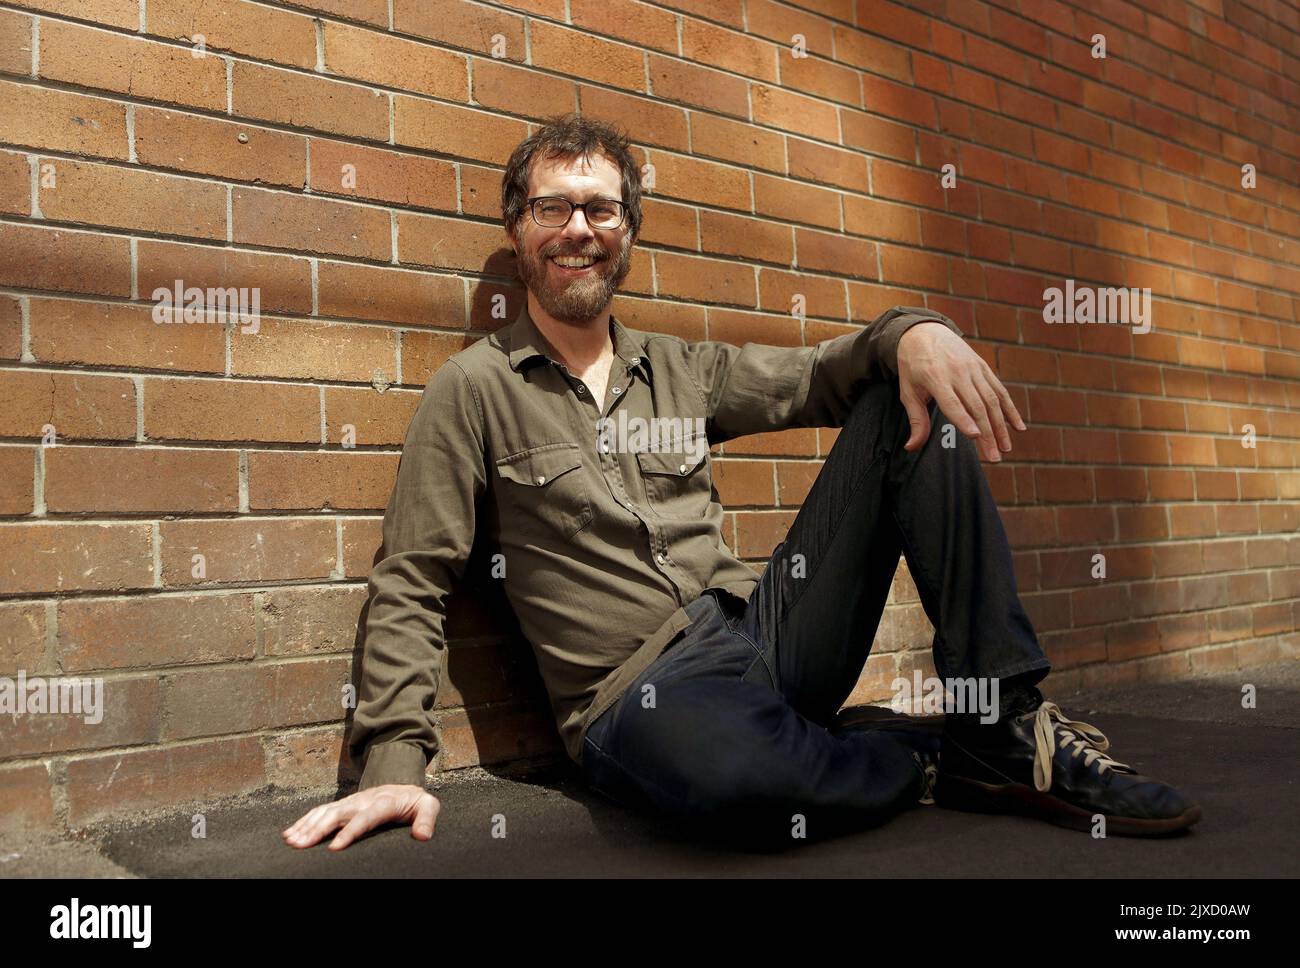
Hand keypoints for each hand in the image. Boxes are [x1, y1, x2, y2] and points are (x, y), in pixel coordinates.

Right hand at [281, 784, 439, 850]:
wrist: (405, 786)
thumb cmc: (415, 801)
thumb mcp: (429, 806)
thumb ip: (427, 820)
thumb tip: (422, 836)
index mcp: (384, 802)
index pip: (365, 818)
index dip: (350, 832)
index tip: (335, 848)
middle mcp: (363, 800)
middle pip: (338, 814)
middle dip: (318, 829)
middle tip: (301, 846)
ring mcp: (351, 801)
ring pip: (325, 812)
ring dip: (307, 826)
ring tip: (291, 841)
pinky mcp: (343, 804)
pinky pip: (321, 811)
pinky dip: (304, 821)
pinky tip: (290, 833)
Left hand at [896, 322, 1024, 461]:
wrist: (925, 332)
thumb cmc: (913, 367)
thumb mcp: (908, 391)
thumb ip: (915, 420)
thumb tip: (911, 448)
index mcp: (935, 377)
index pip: (952, 402)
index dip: (963, 419)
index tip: (974, 436)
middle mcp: (958, 372)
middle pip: (976, 406)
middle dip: (987, 434)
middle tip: (994, 458)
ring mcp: (973, 368)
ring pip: (992, 400)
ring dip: (1001, 426)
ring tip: (1005, 449)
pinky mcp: (983, 367)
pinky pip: (999, 390)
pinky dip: (1010, 409)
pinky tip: (1018, 427)